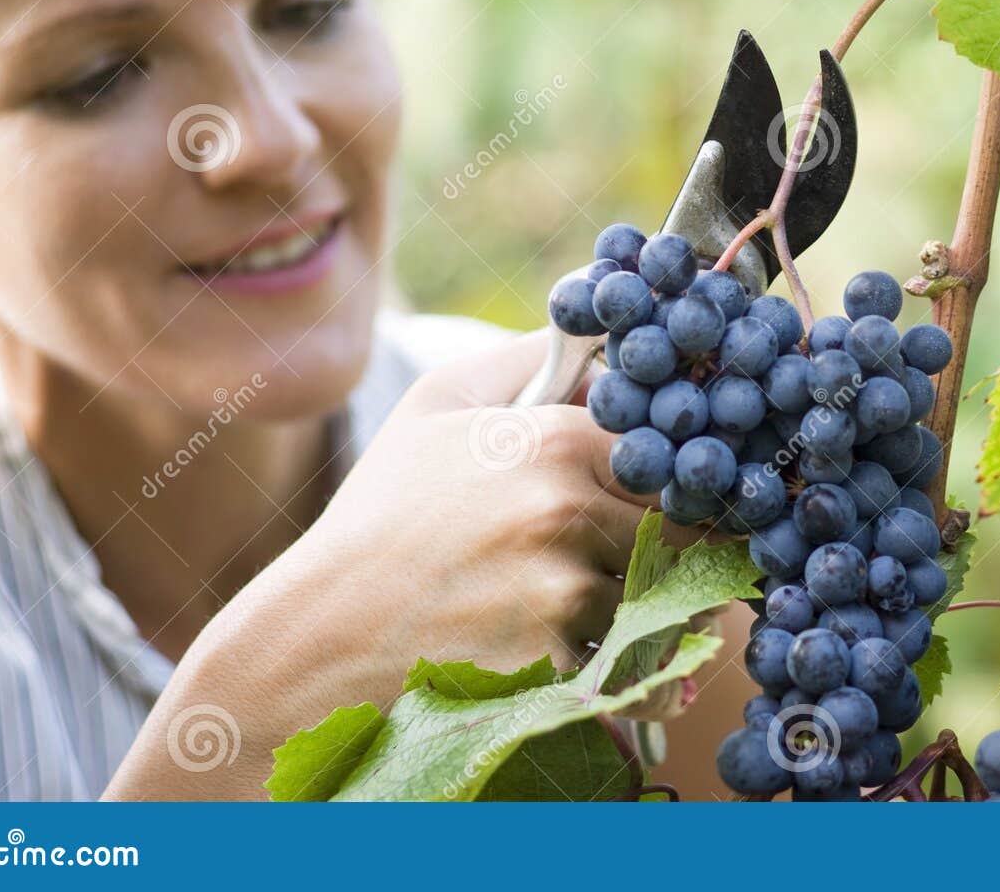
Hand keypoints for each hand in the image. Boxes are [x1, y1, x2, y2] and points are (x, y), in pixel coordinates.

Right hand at [107, 331, 654, 798]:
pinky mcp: (557, 668)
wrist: (319, 637)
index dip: (667, 482)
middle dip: (661, 548)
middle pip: (680, 532)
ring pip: (658, 598)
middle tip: (617, 558)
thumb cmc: (382, 517)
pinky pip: (628, 661)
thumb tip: (598, 332)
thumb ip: (527, 360)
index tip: (650, 498)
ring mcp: (564, 597)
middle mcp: (568, 514)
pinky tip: (547, 652)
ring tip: (565, 607)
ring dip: (635, 607)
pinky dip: (607, 661)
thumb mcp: (437, 406)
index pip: (672, 457)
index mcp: (553, 442)